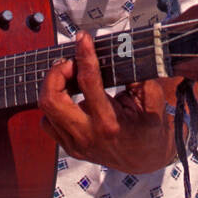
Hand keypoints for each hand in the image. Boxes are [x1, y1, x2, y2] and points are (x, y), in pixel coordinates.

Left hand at [39, 31, 175, 173]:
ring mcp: (75, 144)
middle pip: (51, 100)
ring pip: (46, 110)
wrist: (145, 159)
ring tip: (69, 75)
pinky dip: (54, 104)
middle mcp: (87, 135)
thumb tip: (120, 52)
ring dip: (53, 86)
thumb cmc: (149, 128)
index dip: (84, 55)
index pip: (88, 82)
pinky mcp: (68, 147)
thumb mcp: (152, 99)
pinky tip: (68, 96)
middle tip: (70, 62)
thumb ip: (138, 76)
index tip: (83, 39)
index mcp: (109, 123)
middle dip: (56, 73)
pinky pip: (48, 121)